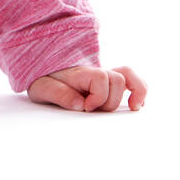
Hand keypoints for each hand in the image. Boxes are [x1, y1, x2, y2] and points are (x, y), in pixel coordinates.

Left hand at [27, 65, 145, 111]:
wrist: (40, 69)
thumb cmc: (41, 79)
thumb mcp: (41, 88)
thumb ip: (59, 93)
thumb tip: (80, 105)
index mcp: (79, 72)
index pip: (101, 78)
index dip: (98, 96)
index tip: (85, 108)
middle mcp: (94, 71)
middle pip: (117, 80)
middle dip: (108, 101)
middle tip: (92, 110)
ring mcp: (102, 75)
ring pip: (127, 77)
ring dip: (128, 94)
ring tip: (133, 108)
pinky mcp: (106, 82)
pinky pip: (129, 78)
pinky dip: (138, 89)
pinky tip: (138, 104)